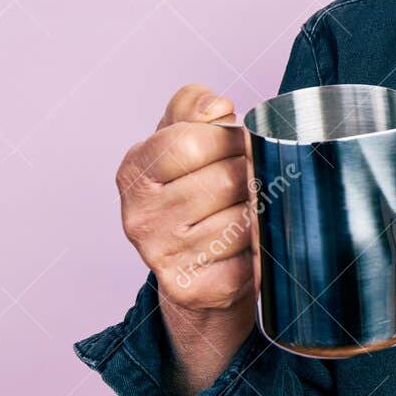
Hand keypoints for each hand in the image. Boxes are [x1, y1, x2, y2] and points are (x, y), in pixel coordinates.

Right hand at [115, 83, 256, 395]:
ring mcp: (161, 257)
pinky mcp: (191, 289)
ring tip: (252, 214)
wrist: (197, 272)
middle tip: (254, 183)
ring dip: (260, 214)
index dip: (230, 140)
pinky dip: (260, 252)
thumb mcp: (185, 139)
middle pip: (225, 180)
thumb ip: (194, 108)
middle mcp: (139, 217)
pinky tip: (250, 250)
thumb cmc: (197, 194)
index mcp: (135, 173)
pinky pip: (249, 260)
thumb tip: (218, 106)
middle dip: (252, 176)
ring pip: (243, 220)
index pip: (192, 142)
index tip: (240, 146)